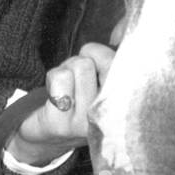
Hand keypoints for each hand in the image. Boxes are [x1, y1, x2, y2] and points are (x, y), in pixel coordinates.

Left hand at [7, 43, 114, 166]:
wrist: (45, 137)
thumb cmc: (76, 99)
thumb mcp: (102, 82)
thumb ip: (114, 62)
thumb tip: (118, 36)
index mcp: (126, 108)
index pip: (128, 66)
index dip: (105, 55)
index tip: (94, 63)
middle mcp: (112, 120)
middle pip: (105, 59)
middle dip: (85, 59)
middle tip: (77, 77)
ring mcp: (86, 124)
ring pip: (81, 65)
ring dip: (67, 68)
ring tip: (66, 86)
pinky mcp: (61, 124)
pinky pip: (60, 77)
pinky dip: (52, 77)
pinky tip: (54, 96)